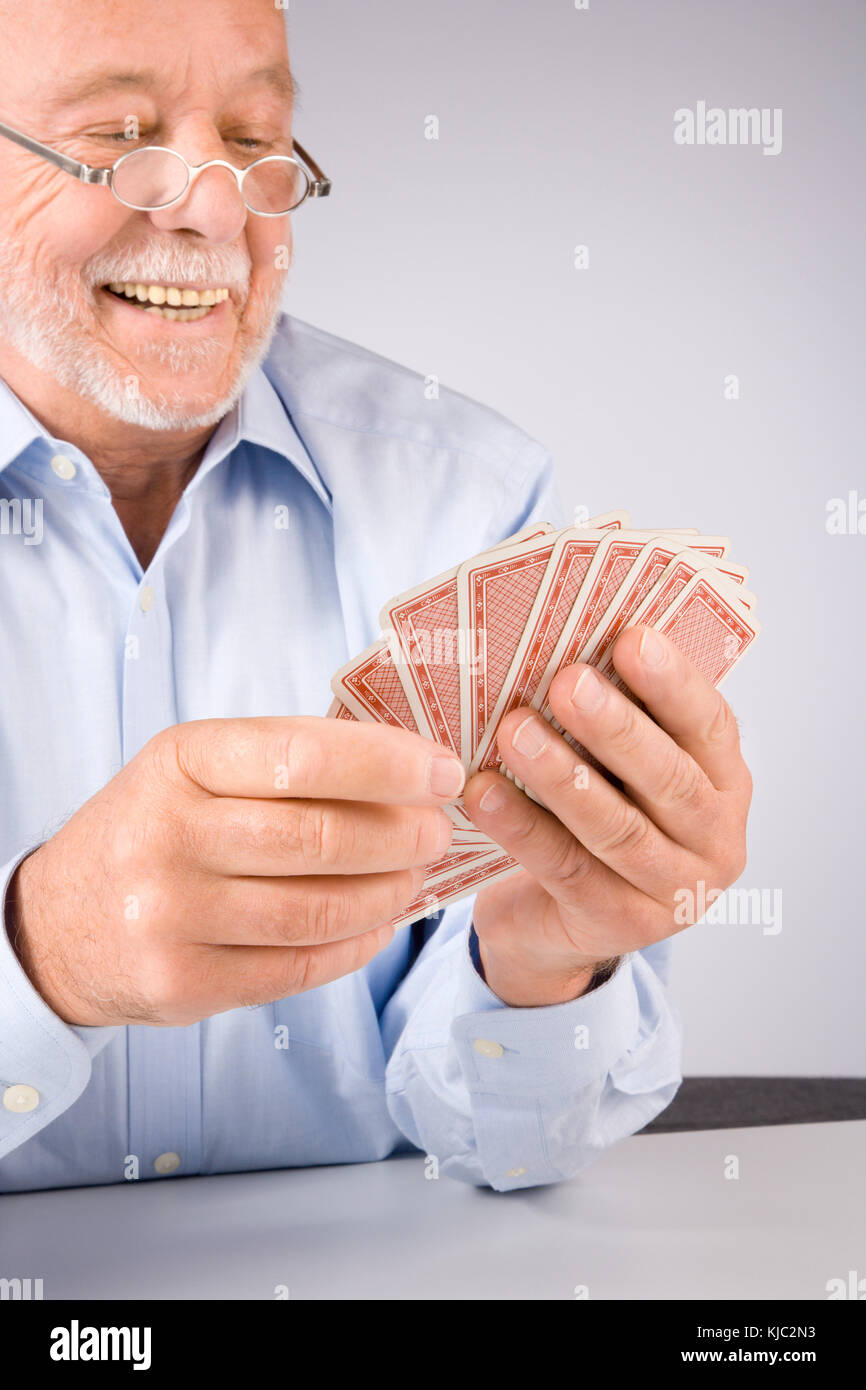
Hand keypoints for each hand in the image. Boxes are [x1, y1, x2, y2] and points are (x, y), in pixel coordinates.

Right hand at [6, 717, 462, 1026]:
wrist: (59, 924)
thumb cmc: (154, 828)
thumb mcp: (194, 770)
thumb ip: (286, 762)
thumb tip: (405, 771)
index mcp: (179, 763)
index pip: (300, 756)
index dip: (386, 765)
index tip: (443, 771)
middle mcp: (169, 836)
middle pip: (319, 838)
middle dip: (402, 835)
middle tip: (440, 831)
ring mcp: (173, 917)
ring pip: (317, 909)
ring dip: (388, 893)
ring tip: (416, 876)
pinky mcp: (185, 984)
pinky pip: (299, 966)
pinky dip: (357, 944)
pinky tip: (381, 922)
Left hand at [462, 625, 752, 1006]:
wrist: (560, 922)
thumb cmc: (594, 813)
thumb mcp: (618, 767)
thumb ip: (615, 715)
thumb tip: (565, 643)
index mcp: (726, 782)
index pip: (710, 725)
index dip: (673, 684)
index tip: (631, 638)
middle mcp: (717, 840)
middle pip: (669, 780)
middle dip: (616, 728)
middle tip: (567, 682)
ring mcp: (673, 891)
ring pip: (618, 829)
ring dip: (562, 776)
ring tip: (515, 730)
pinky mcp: (619, 926)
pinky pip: (566, 868)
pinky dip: (522, 827)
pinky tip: (482, 792)